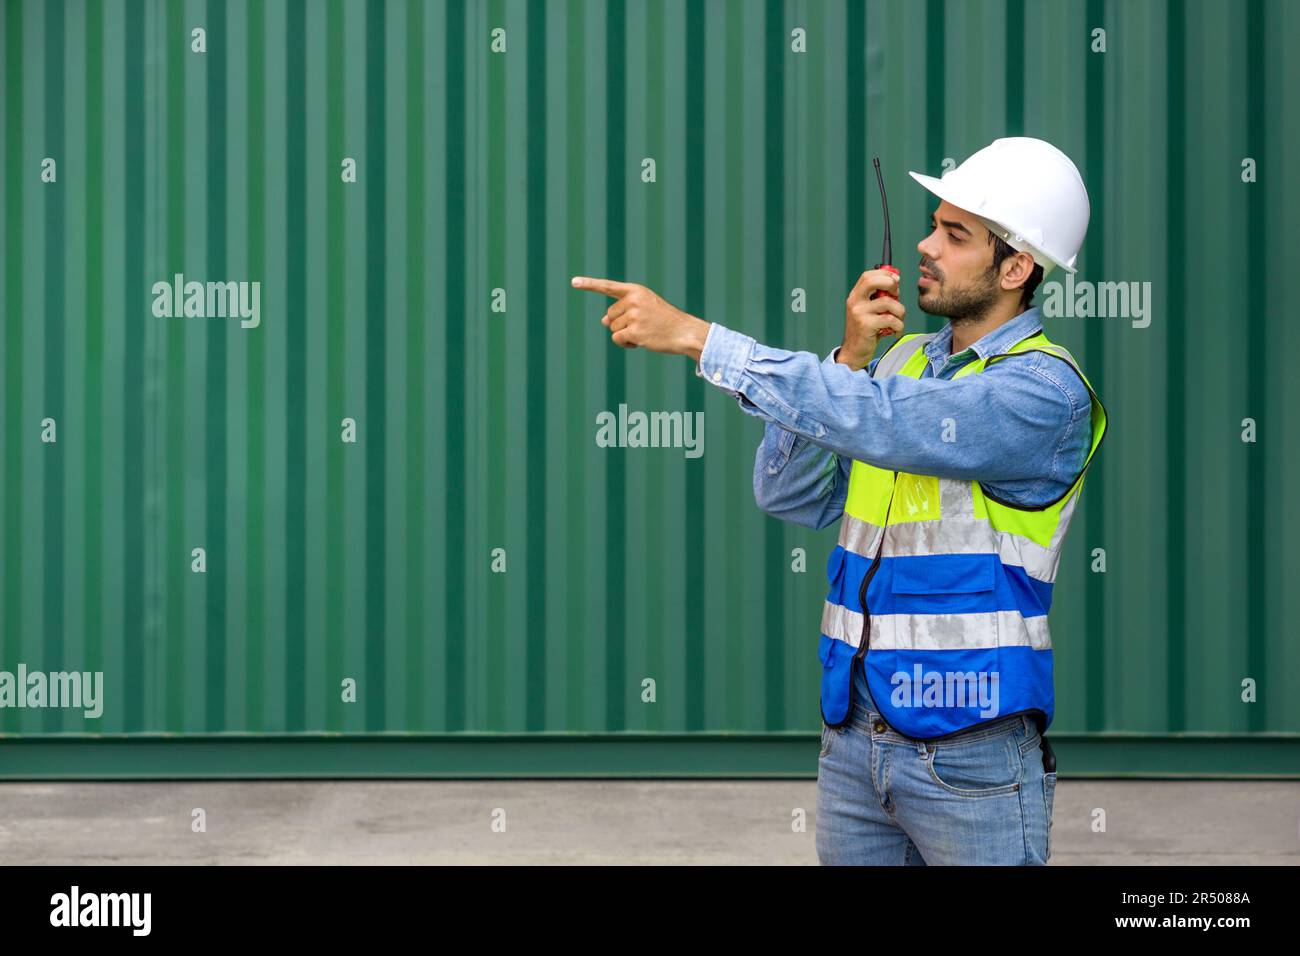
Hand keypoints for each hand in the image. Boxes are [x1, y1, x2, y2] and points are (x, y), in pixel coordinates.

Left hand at [571, 276, 711, 359]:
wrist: (684, 332)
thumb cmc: (663, 320)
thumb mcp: (643, 310)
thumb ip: (623, 311)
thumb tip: (603, 321)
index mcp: (636, 291)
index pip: (608, 287)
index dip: (589, 285)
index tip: (574, 282)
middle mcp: (634, 300)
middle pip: (610, 315)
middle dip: (621, 324)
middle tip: (641, 325)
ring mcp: (634, 316)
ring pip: (613, 329)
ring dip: (624, 335)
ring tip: (644, 332)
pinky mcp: (635, 331)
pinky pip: (617, 340)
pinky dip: (625, 344)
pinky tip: (640, 343)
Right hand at [839, 268, 904, 370]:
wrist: (854, 352)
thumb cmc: (866, 331)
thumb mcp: (869, 311)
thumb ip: (879, 297)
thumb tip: (896, 282)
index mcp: (855, 296)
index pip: (868, 276)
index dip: (885, 274)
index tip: (896, 280)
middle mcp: (854, 302)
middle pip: (873, 281)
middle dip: (891, 284)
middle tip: (897, 295)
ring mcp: (859, 313)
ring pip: (888, 303)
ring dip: (900, 311)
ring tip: (898, 321)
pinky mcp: (866, 325)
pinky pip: (890, 319)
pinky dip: (899, 325)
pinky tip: (896, 331)